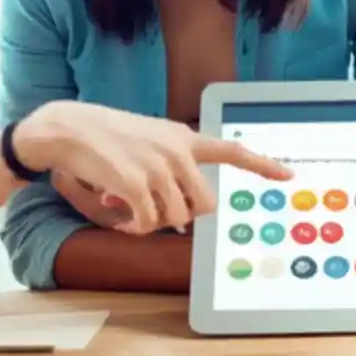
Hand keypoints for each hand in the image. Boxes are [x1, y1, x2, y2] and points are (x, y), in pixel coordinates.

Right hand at [13, 101, 292, 233]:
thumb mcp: (149, 140)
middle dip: (182, 216)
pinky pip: (147, 224)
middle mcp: (176, 151)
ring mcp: (156, 167)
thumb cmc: (106, 137)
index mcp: (182, 138)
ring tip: (127, 207)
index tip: (288, 174)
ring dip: (151, 223)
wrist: (67, 128)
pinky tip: (116, 214)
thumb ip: (173, 167)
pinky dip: (133, 228)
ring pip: (174, 218)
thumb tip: (182, 215)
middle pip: (202, 205)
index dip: (261, 165)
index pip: (231, 150)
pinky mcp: (134, 183)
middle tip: (155, 211)